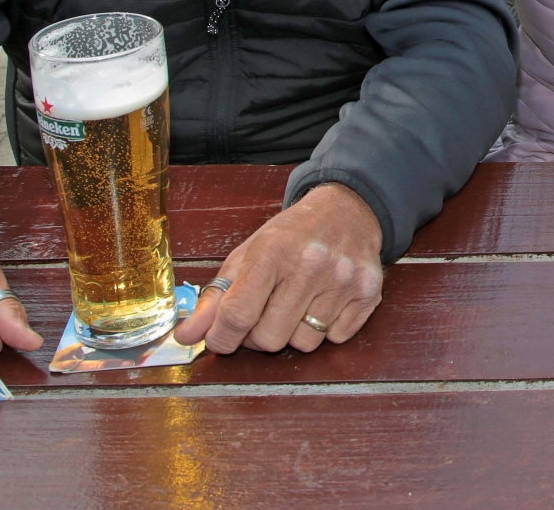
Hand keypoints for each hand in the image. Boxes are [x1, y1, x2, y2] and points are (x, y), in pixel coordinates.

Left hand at [174, 182, 383, 354]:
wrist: (347, 209)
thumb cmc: (291, 235)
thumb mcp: (247, 255)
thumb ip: (215, 298)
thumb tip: (186, 336)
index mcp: (272, 251)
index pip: (237, 315)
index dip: (222, 338)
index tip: (220, 339)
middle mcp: (311, 264)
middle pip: (269, 338)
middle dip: (258, 336)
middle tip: (263, 314)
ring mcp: (343, 280)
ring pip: (304, 343)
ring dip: (294, 332)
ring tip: (297, 303)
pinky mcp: (368, 292)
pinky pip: (336, 338)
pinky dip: (326, 328)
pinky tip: (323, 301)